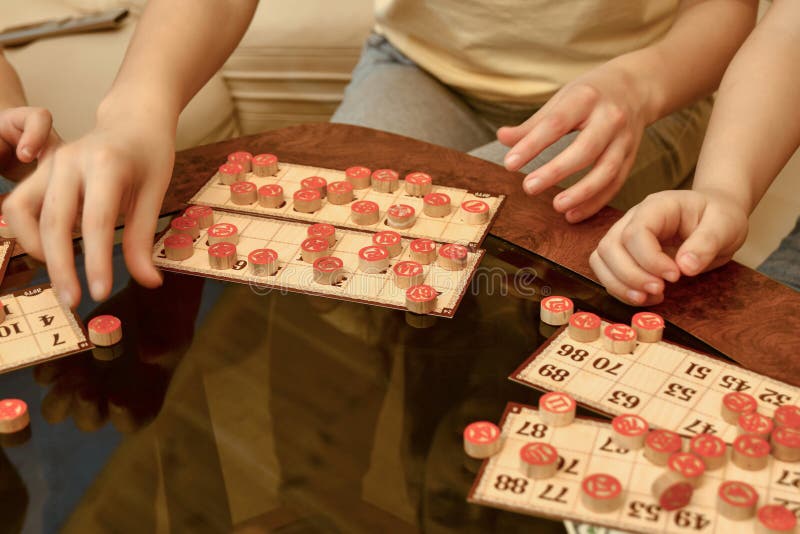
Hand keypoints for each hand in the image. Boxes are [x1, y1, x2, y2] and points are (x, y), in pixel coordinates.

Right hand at [2, 112, 174, 306]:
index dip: (96, 261)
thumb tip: (149, 283)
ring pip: (25, 212)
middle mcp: (71, 161)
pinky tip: (51, 253)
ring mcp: (50, 163)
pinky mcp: (40, 170)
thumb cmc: (149, 157)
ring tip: (61, 279)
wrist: (132, 121)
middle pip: (55, 221)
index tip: (100, 293)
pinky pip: (19, 204)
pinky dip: (28, 233)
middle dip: (61, 266)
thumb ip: (144, 239)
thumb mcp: (156, 194)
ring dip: (37, 250)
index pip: (97, 221)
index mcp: (107, 165)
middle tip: (73, 301)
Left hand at [497, 61, 650, 222]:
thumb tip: (502, 138)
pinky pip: (615, 184)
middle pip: (585, 149)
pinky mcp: (631, 157)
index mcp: (586, 98)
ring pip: (606, 170)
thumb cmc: (590, 94)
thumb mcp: (562, 99)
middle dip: (556, 171)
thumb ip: (533, 124)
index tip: (510, 164)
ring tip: (557, 206)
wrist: (636, 87)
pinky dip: (595, 202)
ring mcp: (624, 139)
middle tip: (529, 188)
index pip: (556, 123)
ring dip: (582, 193)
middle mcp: (610, 118)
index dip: (532, 145)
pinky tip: (573, 214)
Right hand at [590, 190, 748, 305]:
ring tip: (649, 298)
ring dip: (620, 285)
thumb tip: (686, 267)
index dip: (650, 259)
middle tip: (660, 291)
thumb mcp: (725, 226)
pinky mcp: (623, 254)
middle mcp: (632, 219)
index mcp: (656, 206)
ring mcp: (623, 235)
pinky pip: (607, 273)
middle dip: (631, 275)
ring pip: (601, 260)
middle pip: (610, 247)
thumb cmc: (719, 217)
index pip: (635, 232)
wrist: (714, 219)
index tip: (676, 276)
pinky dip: (621, 290)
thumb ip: (707, 244)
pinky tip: (647, 298)